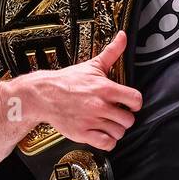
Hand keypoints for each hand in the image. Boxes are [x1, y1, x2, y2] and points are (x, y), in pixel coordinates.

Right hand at [24, 30, 141, 150]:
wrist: (43, 94)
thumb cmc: (68, 81)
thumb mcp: (93, 65)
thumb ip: (112, 52)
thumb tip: (123, 36)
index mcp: (105, 88)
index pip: (135, 99)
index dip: (135, 103)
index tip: (129, 104)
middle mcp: (99, 105)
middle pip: (128, 119)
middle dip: (124, 118)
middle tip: (116, 115)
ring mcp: (91, 120)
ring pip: (119, 132)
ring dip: (116, 130)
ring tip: (108, 123)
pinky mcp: (82, 133)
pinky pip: (106, 144)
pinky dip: (108, 141)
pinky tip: (102, 134)